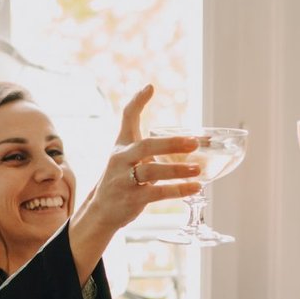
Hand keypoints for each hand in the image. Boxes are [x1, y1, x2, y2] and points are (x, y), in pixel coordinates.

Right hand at [69, 85, 199, 283]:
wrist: (102, 210)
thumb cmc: (122, 177)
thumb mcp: (129, 155)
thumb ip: (147, 142)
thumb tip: (182, 133)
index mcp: (123, 146)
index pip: (127, 117)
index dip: (137, 102)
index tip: (150, 88)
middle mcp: (121, 160)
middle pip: (145, 147)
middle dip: (170, 143)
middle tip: (194, 142)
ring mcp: (125, 180)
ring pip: (151, 172)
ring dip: (176, 170)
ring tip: (197, 169)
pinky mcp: (132, 199)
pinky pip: (157, 193)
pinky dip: (178, 190)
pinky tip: (195, 187)